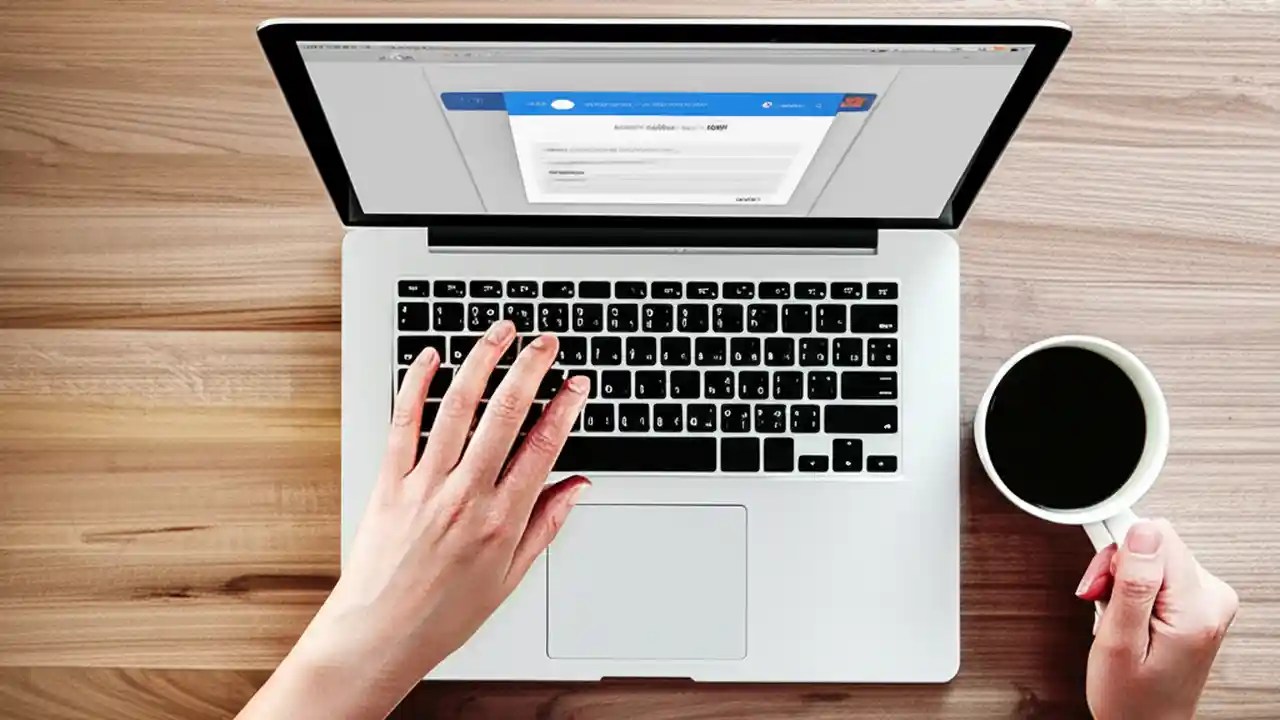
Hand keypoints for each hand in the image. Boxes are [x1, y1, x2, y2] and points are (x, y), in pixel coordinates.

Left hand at [238, 320, 590, 719]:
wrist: (379, 634)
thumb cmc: (442, 613)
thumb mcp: (510, 576)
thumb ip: (546, 523)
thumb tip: (577, 485)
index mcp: (501, 519)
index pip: (544, 446)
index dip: (565, 406)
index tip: (576, 384)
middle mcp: (465, 495)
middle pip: (506, 413)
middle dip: (530, 368)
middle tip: (545, 343)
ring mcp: (425, 484)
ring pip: (458, 407)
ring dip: (482, 361)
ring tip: (499, 333)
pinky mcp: (389, 481)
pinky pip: (403, 422)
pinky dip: (417, 384)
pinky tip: (431, 357)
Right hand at [1076, 519, 1238, 719]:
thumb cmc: (1130, 698)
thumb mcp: (1119, 642)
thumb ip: (1134, 584)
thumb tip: (1144, 532)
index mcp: (1196, 610)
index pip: (1157, 537)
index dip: (1118, 552)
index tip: (1101, 576)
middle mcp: (1212, 600)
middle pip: (1155, 544)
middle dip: (1117, 567)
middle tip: (1100, 599)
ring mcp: (1208, 601)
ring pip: (1154, 556)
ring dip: (1123, 578)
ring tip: (1112, 612)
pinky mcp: (1198, 603)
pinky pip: (1160, 571)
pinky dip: (1135, 586)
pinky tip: (1126, 612)